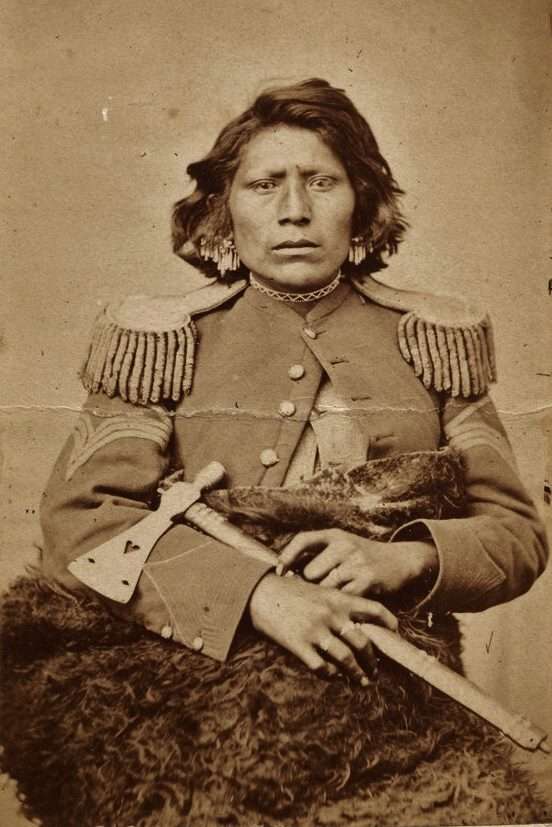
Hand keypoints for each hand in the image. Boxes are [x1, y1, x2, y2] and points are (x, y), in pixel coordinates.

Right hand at [248, 573, 397, 680]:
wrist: (259, 592)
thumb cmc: (288, 589)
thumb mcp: (317, 589)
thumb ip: (336, 603)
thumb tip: (356, 624)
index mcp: (337, 598)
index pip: (374, 609)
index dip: (389, 622)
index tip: (396, 632)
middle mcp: (330, 614)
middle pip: (363, 642)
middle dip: (373, 659)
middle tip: (375, 668)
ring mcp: (315, 631)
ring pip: (346, 659)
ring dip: (357, 672)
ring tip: (362, 680)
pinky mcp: (299, 645)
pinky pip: (322, 666)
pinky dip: (331, 674)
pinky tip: (333, 675)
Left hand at [279, 529, 437, 595]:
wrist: (400, 560)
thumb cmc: (362, 557)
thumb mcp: (342, 546)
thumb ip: (318, 554)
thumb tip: (284, 572)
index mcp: (335, 535)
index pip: (303, 539)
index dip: (287, 555)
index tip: (278, 572)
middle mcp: (344, 545)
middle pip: (310, 572)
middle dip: (310, 586)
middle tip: (312, 595)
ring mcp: (356, 562)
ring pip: (325, 588)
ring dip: (325, 599)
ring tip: (329, 602)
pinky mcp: (367, 580)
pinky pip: (342, 599)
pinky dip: (340, 606)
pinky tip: (343, 607)